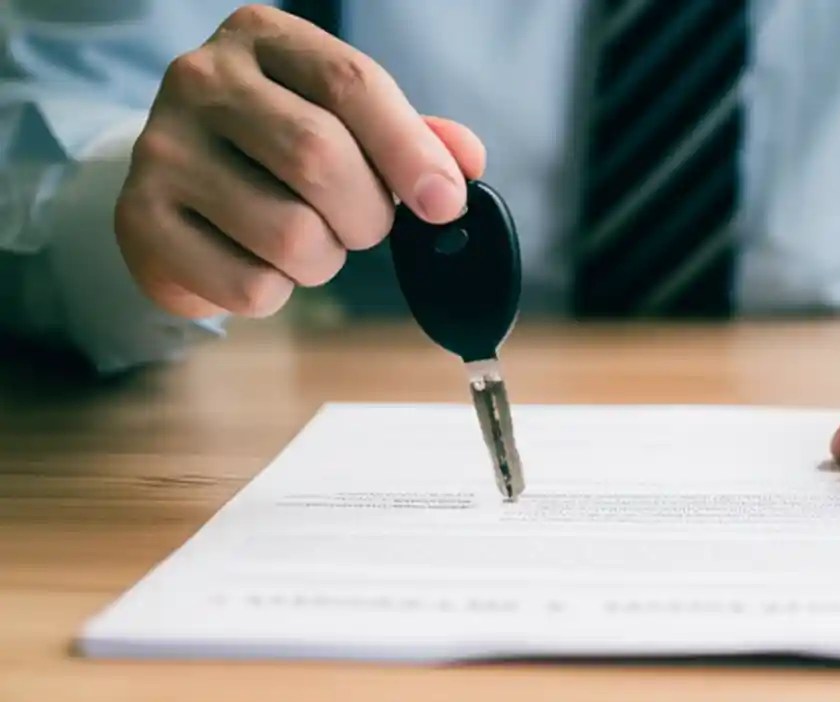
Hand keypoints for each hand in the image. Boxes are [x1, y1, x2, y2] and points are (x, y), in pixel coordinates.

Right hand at [115, 4, 485, 318]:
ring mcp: (162, 148)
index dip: (410, 151)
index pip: (352, 84)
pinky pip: (249, 286)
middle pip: (320, 158)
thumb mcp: (349, 120)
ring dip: (325, 260)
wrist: (181, 180)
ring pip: (290, 234)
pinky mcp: (139, 221)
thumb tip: (466, 161)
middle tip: (364, 225)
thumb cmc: (281, 143)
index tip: (445, 204)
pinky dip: (277, 291)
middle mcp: (201, 79)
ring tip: (308, 241)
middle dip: (368, 214)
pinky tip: (258, 260)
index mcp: (264, 38)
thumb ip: (413, 136)